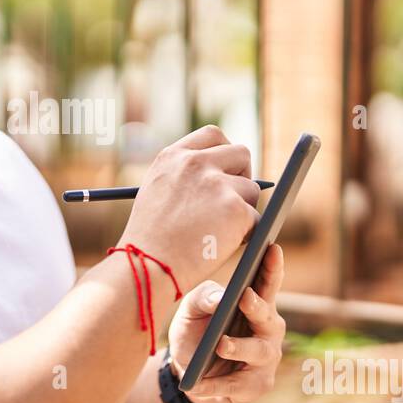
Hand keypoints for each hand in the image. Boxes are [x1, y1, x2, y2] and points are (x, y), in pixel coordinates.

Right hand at [116, 124, 259, 289]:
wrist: (146, 267)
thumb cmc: (148, 240)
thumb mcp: (156, 192)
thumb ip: (183, 175)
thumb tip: (220, 173)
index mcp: (173, 156)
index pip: (213, 135)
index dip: (225, 152)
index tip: (227, 169)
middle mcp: (195, 163)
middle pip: (241, 153)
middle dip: (243, 176)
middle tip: (235, 200)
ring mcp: (217, 185)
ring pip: (251, 190)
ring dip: (243, 210)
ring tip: (219, 232)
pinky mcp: (235, 209)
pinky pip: (256, 219)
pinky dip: (246, 234)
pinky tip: (223, 245)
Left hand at [166, 243, 285, 402]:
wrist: (186, 374)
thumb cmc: (195, 333)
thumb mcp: (191, 310)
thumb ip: (204, 298)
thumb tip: (221, 298)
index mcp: (256, 304)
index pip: (267, 282)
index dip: (272, 266)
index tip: (272, 247)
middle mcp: (268, 329)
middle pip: (268, 316)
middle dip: (257, 307)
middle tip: (245, 297)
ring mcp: (266, 358)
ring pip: (258, 352)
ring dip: (239, 347)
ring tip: (221, 345)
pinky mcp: (256, 386)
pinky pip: (238, 385)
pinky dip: (216, 384)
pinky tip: (198, 382)